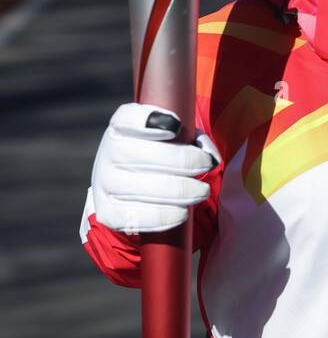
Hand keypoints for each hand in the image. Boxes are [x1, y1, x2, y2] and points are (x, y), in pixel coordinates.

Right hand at [90, 102, 221, 234]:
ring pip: (146, 188)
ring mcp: (106, 184)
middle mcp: (108, 154)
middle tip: (206, 165)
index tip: (175, 126)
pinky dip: (164, 216)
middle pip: (146, 155)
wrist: (130, 188)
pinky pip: (138, 217)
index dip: (150, 121)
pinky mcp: (109, 213)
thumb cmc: (159, 155)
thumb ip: (192, 138)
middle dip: (184, 161)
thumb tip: (210, 157)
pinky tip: (181, 212)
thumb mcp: (174, 138)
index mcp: (121, 127)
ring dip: (181, 191)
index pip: (127, 119)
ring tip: (201, 191)